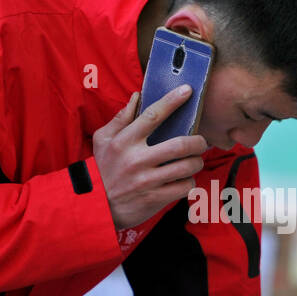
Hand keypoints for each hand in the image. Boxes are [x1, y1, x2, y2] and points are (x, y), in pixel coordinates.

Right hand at [93, 86, 208, 230]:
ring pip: (186, 167)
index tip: (187, 91)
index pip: (153, 116)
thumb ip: (120, 118)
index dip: (172, 101)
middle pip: (180, 145)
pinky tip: (185, 179)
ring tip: (195, 160)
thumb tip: (136, 97)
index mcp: (124, 141)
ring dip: (197, 162)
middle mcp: (137, 159)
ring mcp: (146, 180)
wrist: (95, 205)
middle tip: (201, 142)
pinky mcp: (154, 198)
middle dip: (198, 142)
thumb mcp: (102, 140)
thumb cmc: (101, 168)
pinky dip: (189, 182)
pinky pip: (183, 187)